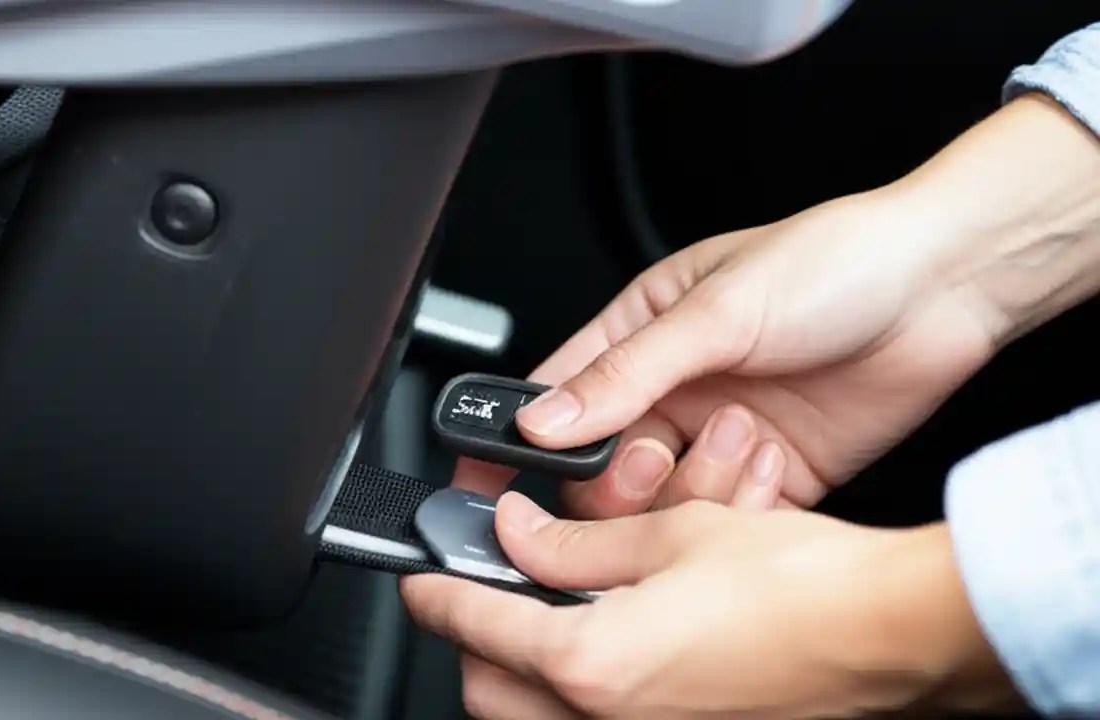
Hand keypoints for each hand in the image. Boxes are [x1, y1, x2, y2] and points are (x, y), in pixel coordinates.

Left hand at [401, 493, 1020, 719]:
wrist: (891, 635)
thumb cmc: (804, 587)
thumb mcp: (670, 537)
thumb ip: (575, 545)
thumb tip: (519, 535)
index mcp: (593, 664)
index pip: (475, 627)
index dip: (439, 591)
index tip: (423, 574)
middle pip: (489, 691)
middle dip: (473, 639)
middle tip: (484, 588)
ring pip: (533, 717)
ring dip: (519, 669)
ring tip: (539, 612)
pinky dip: (573, 688)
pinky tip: (600, 639)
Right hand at [456, 94, 1099, 516]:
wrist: (944, 285)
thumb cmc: (832, 263)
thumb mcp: (716, 311)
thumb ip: (626, 372)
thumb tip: (544, 421)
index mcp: (639, 336)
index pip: (553, 400)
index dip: (515, 447)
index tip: (490, 490)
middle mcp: (673, 392)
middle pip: (598, 470)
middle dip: (614, 482)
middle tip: (653, 457)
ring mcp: (720, 437)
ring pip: (660, 508)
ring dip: (691, 489)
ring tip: (739, 437)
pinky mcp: (773, 476)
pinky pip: (728, 521)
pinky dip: (740, 510)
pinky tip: (772, 462)